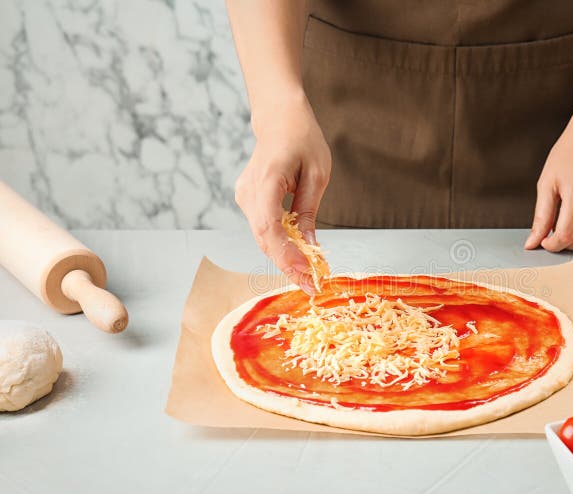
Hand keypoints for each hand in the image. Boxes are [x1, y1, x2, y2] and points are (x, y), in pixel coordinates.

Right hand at [235, 91, 330, 293]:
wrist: (280, 118)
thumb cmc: (302, 139)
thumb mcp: (317, 175)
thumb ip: (309, 212)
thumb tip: (311, 248)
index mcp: (267, 180)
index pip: (270, 226)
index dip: (286, 254)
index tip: (306, 273)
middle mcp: (249, 191)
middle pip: (264, 238)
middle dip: (287, 265)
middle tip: (310, 286)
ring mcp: (245, 196)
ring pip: (262, 237)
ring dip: (284, 258)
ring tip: (307, 277)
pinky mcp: (248, 200)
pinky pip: (263, 229)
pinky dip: (279, 245)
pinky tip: (297, 257)